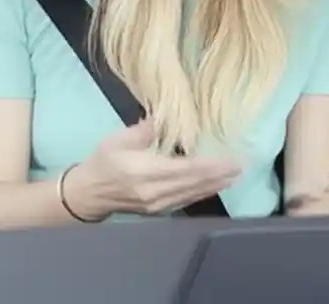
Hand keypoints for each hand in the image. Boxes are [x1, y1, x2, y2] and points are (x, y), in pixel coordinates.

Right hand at [62, 119, 241, 219]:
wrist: (87, 194)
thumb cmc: (103, 162)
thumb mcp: (118, 139)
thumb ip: (144, 129)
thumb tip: (164, 117)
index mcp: (145, 172)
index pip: (185, 170)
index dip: (211, 166)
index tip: (230, 159)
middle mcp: (154, 192)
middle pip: (194, 184)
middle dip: (219, 175)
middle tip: (241, 166)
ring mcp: (158, 205)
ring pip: (193, 194)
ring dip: (215, 185)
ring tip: (234, 175)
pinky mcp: (159, 211)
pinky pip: (186, 201)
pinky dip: (202, 192)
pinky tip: (215, 185)